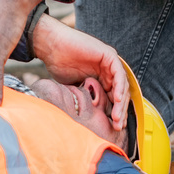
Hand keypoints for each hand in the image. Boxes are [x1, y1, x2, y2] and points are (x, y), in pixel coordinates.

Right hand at [32, 15, 129, 130]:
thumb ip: (86, 98)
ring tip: (117, 118)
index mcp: (101, 77)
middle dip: (121, 111)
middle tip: (118, 126)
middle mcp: (108, 70)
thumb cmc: (59, 65)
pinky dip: (119, 87)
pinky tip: (117, 100)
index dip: (116, 112)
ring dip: (121, 103)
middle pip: (121, 92)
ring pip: (122, 85)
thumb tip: (91, 119)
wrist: (51, 46)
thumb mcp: (75, 88)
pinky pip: (119, 74)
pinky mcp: (109, 55)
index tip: (114, 127)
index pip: (114, 97)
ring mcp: (109, 62)